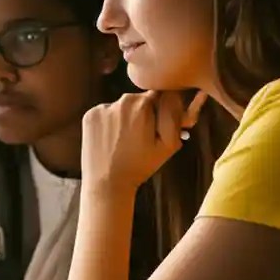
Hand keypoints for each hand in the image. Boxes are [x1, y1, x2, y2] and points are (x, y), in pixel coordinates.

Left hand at [82, 90, 207, 192]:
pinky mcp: (89, 116)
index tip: (156, 125)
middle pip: (138, 100)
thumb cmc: (140, 166)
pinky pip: (105, 114)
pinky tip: (110, 141)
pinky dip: (108, 124)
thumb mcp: (169, 145)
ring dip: (125, 119)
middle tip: (141, 137)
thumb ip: (178, 117)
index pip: (158, 95)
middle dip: (142, 114)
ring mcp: (102, 107)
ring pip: (120, 107)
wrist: (107, 184)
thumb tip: (190, 96)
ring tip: (124, 142)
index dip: (160, 110)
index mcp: (143, 104)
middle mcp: (121, 100)